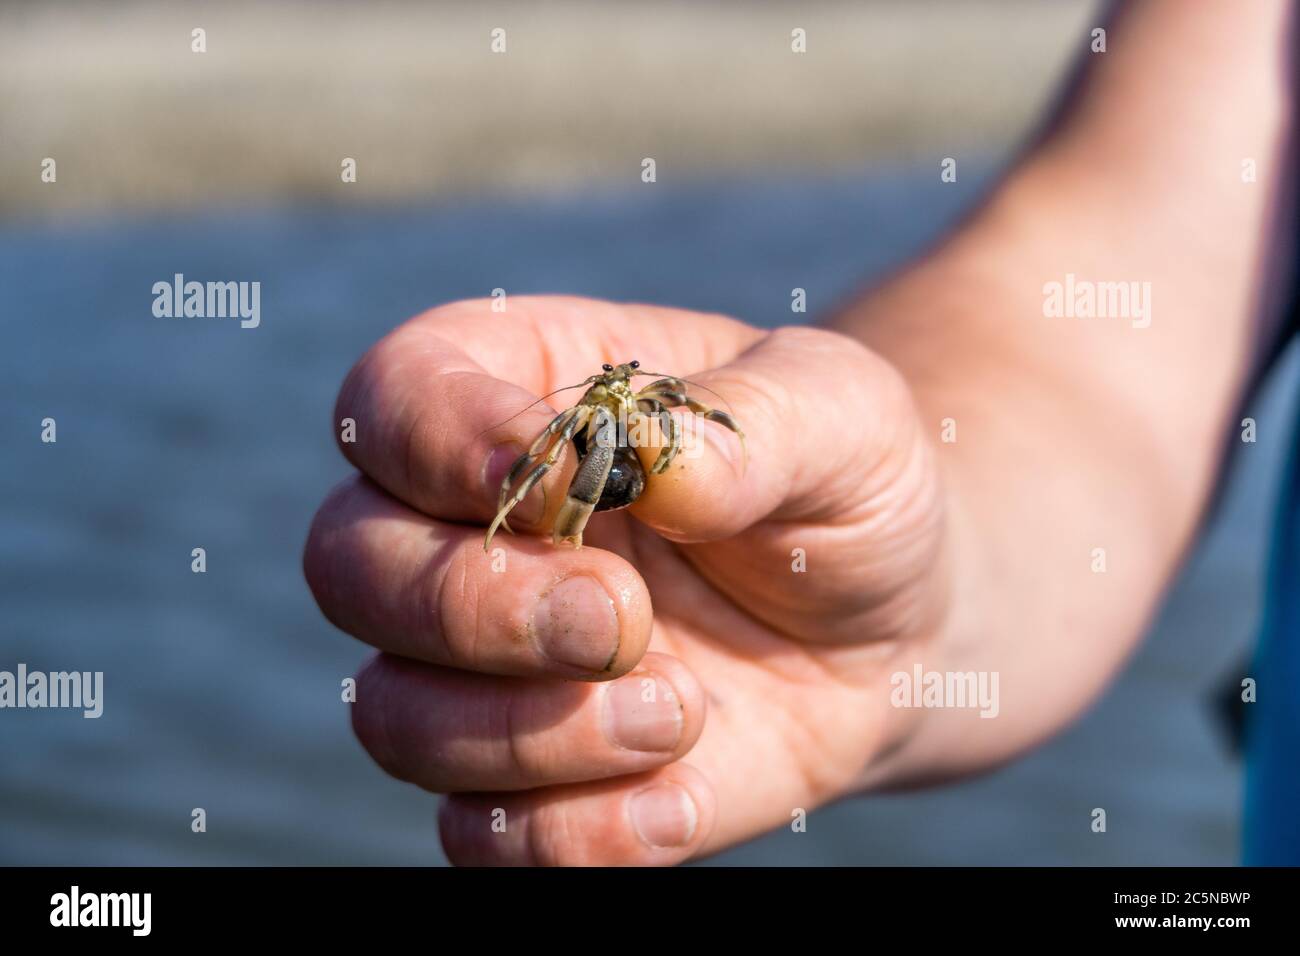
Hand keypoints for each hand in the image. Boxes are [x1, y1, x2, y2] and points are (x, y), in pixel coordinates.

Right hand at [303, 295, 949, 863]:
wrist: (891, 618)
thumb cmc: (842, 482)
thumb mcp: (841, 415)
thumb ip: (757, 424)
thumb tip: (657, 469)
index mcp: (517, 395)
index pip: (394, 398)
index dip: (439, 443)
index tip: (554, 485)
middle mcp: (467, 530)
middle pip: (351, 566)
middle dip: (472, 608)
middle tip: (619, 621)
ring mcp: (487, 666)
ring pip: (393, 717)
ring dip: (529, 733)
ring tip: (682, 709)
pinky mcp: (537, 781)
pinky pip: (482, 836)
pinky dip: (577, 831)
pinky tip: (683, 790)